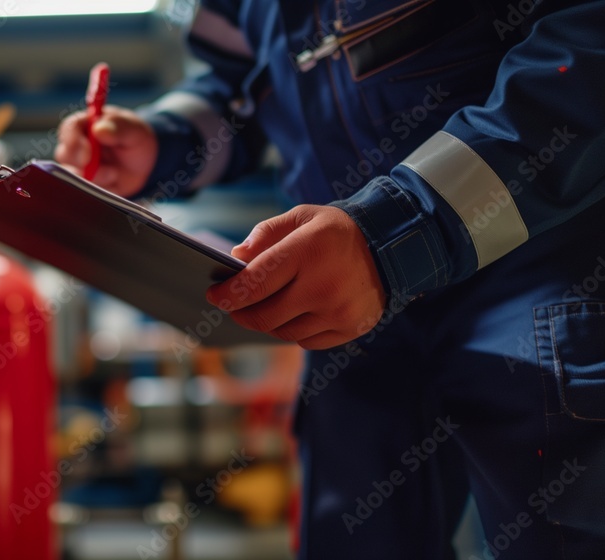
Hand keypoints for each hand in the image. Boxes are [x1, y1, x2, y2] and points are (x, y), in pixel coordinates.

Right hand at [55, 106, 156, 196]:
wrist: (144, 164)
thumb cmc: (135, 139)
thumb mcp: (134, 130)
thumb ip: (118, 127)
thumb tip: (98, 129)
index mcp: (85, 123)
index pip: (70, 128)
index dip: (74, 141)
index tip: (87, 155)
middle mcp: (76, 144)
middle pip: (64, 154)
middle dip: (81, 164)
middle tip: (102, 168)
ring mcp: (77, 165)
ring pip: (72, 174)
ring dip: (95, 177)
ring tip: (115, 173)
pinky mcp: (83, 183)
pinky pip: (82, 189)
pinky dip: (98, 188)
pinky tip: (112, 181)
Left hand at [206, 205, 386, 349]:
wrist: (391, 247)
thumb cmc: (336, 231)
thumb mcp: (302, 217)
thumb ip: (266, 234)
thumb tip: (236, 258)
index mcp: (307, 252)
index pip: (254, 283)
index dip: (228, 294)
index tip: (213, 295)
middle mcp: (322, 286)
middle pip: (263, 316)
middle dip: (240, 313)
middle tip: (232, 305)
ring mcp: (337, 312)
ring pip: (282, 331)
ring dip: (266, 322)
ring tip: (262, 307)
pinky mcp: (349, 329)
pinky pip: (306, 340)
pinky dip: (293, 330)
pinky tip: (294, 313)